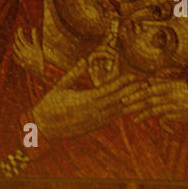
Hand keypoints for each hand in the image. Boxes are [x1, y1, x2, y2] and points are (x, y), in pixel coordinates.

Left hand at [12, 26, 43, 76]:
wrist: (42, 70)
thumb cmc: (41, 58)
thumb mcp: (39, 47)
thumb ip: (35, 38)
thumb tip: (33, 28)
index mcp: (27, 47)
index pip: (21, 37)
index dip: (19, 32)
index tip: (20, 28)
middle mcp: (23, 52)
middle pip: (17, 42)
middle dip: (16, 37)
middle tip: (17, 33)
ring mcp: (21, 58)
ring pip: (15, 49)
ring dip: (14, 44)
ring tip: (15, 41)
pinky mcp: (21, 63)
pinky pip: (15, 57)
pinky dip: (14, 53)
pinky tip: (14, 52)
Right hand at [31, 60, 161, 140]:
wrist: (44, 129)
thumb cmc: (49, 105)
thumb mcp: (60, 87)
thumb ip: (74, 74)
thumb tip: (84, 60)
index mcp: (85, 99)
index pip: (108, 90)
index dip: (121, 82)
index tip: (131, 75)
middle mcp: (93, 111)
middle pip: (117, 100)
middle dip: (131, 91)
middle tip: (143, 83)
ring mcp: (94, 120)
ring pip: (117, 110)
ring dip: (129, 101)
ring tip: (140, 94)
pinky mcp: (94, 126)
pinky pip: (111, 118)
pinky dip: (120, 112)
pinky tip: (127, 107)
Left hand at [124, 79, 187, 130]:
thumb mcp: (178, 85)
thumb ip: (163, 83)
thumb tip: (149, 81)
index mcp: (170, 85)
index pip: (149, 88)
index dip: (136, 92)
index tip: (124, 95)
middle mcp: (171, 94)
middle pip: (148, 98)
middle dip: (134, 102)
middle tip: (122, 105)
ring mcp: (174, 104)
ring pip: (153, 109)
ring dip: (142, 114)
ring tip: (133, 120)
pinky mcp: (178, 114)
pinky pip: (164, 119)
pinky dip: (161, 124)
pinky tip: (158, 128)